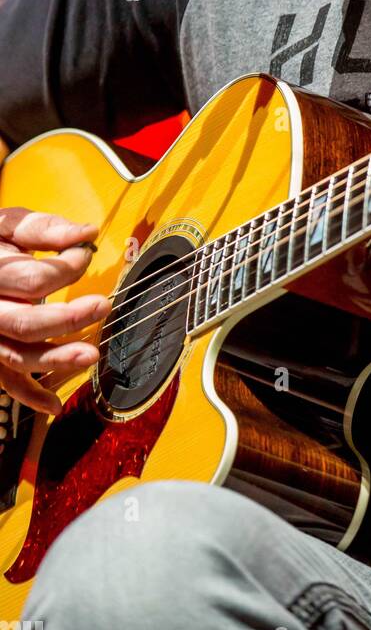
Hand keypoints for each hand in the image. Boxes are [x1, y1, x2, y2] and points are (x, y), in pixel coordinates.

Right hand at [0, 206, 109, 415]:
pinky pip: (6, 382)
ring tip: (91, 355)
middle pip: (25, 324)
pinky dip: (30, 396)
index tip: (86, 253)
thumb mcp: (7, 224)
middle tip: (102, 306)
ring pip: (17, 356)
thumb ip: (44, 229)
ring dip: (57, 359)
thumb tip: (87, 233)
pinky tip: (54, 405)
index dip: (68, 268)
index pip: (33, 279)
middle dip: (68, 319)